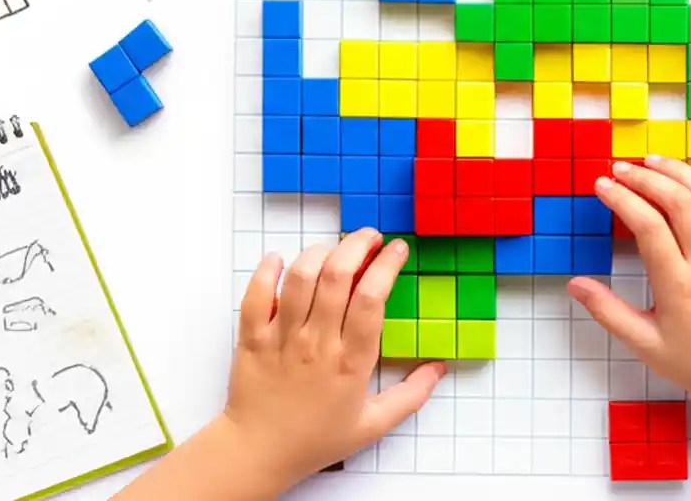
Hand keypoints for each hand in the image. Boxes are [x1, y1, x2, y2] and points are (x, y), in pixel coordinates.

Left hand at [226, 230, 444, 489]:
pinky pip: (256, 294)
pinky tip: (280, 260)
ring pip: (300, 277)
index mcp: (350, 362)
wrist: (259, 452)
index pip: (371, 299)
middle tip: (369, 237)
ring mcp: (281, 338)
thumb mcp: (373, 425)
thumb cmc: (316, 439)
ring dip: (319, 252)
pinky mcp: (252, 337)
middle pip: (337, 277)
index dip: (386, 266)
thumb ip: (410, 396)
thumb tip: (439, 368)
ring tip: (334, 249)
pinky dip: (266, 270)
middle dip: (357, 245)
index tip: (397, 249)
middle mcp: (317, 343)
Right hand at [568, 157, 690, 411]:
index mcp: (678, 286)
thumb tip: (574, 284)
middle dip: (646, 177)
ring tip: (655, 160)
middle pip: (678, 202)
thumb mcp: (645, 344)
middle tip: (622, 168)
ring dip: (681, 172)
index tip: (603, 186)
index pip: (648, 226)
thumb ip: (608, 312)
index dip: (623, 199)